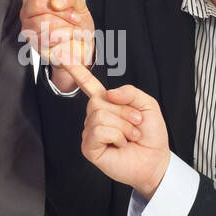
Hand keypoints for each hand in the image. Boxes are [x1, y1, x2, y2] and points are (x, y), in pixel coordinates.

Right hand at [0, 0, 95, 92]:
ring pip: (45, 23)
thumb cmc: (75, 23)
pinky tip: (65, 40)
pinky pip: (51, 38)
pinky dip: (65, 38)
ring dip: (66, 26)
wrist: (82, 48)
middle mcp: (28, 11)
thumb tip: (55, 1)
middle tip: (72, 18)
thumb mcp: (78, 3)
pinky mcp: (34, 45)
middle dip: (62, 11)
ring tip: (68, 29)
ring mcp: (29, 28)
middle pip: (37, 4)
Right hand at [61, 62, 170, 199]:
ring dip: (123, 127)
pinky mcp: (89, 148)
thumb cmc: (151, 135)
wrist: (155, 160)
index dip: (75, 70)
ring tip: (130, 136)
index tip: (61, 54)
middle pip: (98, 101)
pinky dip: (116, 137)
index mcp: (108, 104)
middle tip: (136, 124)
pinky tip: (120, 144)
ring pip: (99, 116)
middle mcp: (96, 117)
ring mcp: (91, 132)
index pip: (88, 85)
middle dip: (123, 112)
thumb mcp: (147, 105)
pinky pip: (99, 132)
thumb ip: (130, 92)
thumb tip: (108, 93)